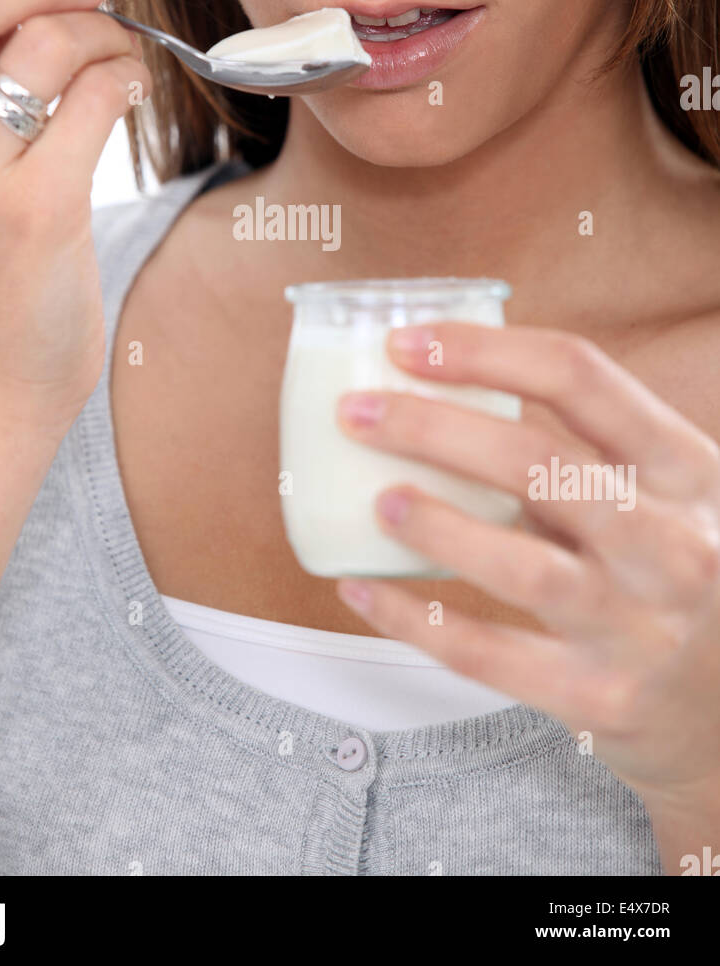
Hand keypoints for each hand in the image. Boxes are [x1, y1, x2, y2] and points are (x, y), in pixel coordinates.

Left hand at [334, 320, 719, 804]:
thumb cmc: (683, 574)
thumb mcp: (669, 495)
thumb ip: (581, 456)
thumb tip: (441, 401)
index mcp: (685, 467)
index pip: (578, 378)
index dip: (481, 351)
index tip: (406, 344)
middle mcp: (670, 542)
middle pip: (536, 462)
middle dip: (432, 427)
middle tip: (359, 411)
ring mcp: (639, 626)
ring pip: (521, 566)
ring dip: (435, 525)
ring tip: (376, 500)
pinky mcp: (601, 699)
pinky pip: (488, 656)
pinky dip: (416, 620)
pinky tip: (366, 590)